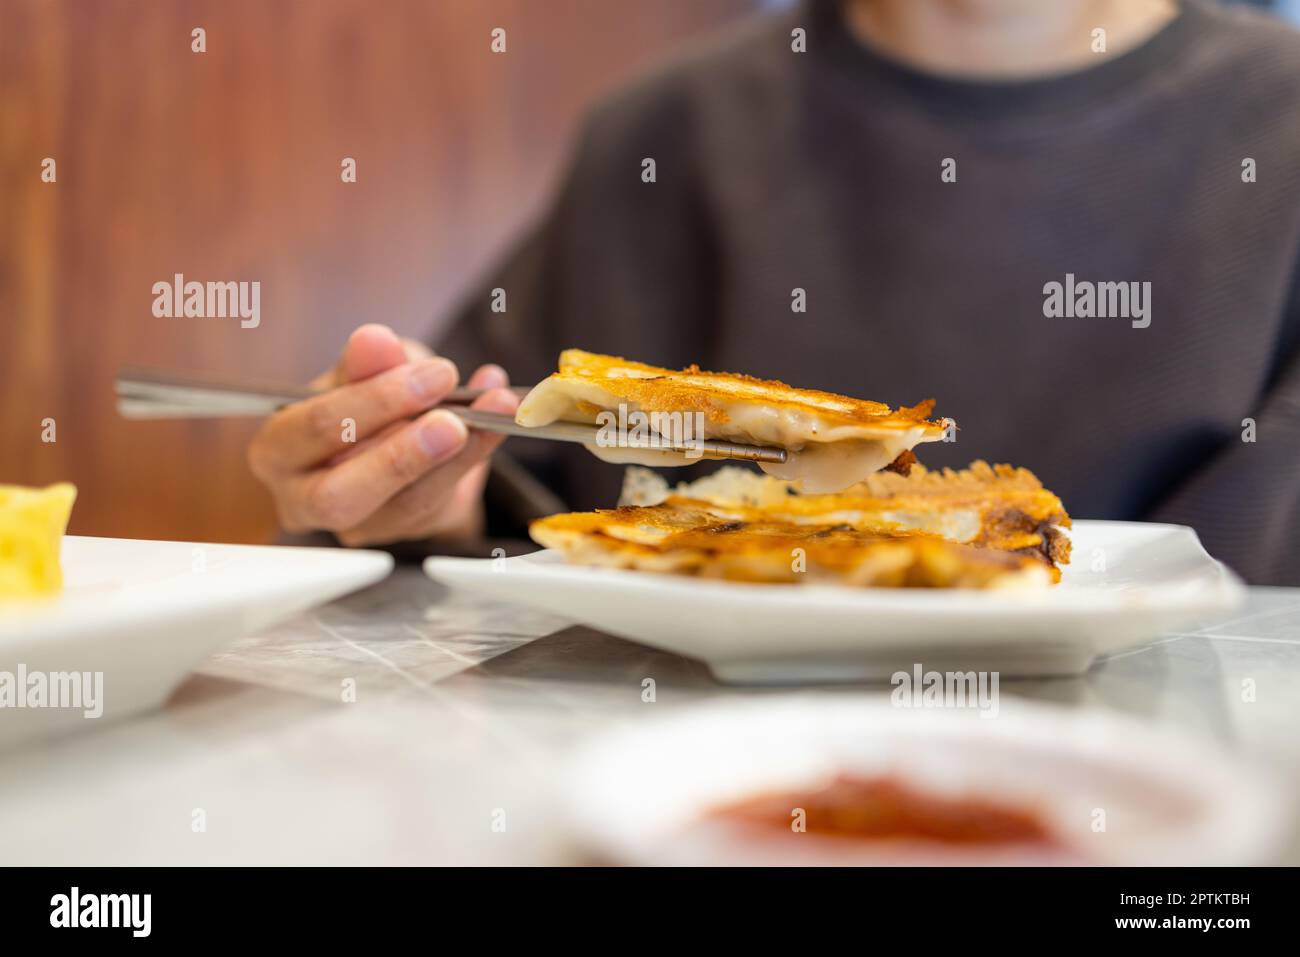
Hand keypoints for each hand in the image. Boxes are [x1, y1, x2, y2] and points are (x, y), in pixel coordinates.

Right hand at [247, 323, 517, 545]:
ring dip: (456, 457)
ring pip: (404, 505)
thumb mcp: (356, 373)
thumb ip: (364, 363)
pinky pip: (441, 504)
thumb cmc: (356, 403)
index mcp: (278, 451)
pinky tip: (498, 423)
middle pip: (343, 494)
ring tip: (493, 411)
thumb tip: (375, 340)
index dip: (375, 401)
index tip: (435, 373)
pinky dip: (476, 457)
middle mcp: (304, 500)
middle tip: (453, 421)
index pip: (315, 430)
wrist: (385, 439)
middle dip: (402, 456)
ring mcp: (357, 526)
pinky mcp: (403, 533)